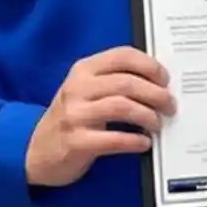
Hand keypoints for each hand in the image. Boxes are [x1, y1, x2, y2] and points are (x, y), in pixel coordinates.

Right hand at [24, 46, 175, 187]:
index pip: (122, 56)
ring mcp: (75, 115)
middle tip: (170, 105)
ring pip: (122, 107)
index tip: (165, 79)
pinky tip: (144, 143)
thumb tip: (159, 81)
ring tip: (158, 124)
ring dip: (148, 115)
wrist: (36, 151)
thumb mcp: (86, 90)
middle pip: (127, 83)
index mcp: (84, 70)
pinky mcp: (75, 142)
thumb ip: (114, 80)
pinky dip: (134, 141)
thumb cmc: (72, 116)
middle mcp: (78, 88)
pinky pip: (113, 139)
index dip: (149, 65)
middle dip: (156, 94)